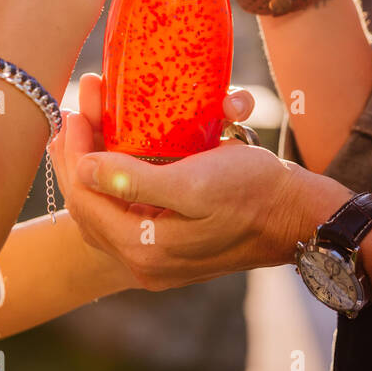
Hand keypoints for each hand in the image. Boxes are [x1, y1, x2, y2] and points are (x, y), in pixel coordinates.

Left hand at [49, 73, 351, 290]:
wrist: (298, 214)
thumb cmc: (254, 191)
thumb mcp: (194, 182)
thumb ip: (135, 182)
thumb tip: (84, 168)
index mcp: (145, 249)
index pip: (85, 200)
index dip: (73, 154)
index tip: (75, 111)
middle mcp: (144, 261)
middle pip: (88, 205)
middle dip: (77, 154)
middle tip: (77, 109)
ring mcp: (156, 256)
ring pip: (103, 208)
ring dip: (92, 163)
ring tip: (86, 123)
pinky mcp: (170, 243)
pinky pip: (124, 211)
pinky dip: (113, 179)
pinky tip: (110, 150)